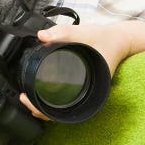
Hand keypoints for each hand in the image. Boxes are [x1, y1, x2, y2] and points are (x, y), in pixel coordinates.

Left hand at [19, 20, 144, 120]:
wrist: (120, 39)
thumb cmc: (105, 38)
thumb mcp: (84, 33)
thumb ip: (63, 32)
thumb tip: (42, 36)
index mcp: (88, 84)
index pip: (64, 107)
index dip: (44, 110)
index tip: (29, 102)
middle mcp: (87, 92)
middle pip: (60, 112)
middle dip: (40, 110)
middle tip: (25, 99)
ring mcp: (84, 89)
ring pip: (62, 107)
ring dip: (45, 106)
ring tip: (29, 99)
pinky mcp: (81, 84)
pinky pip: (66, 97)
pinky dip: (52, 98)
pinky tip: (41, 93)